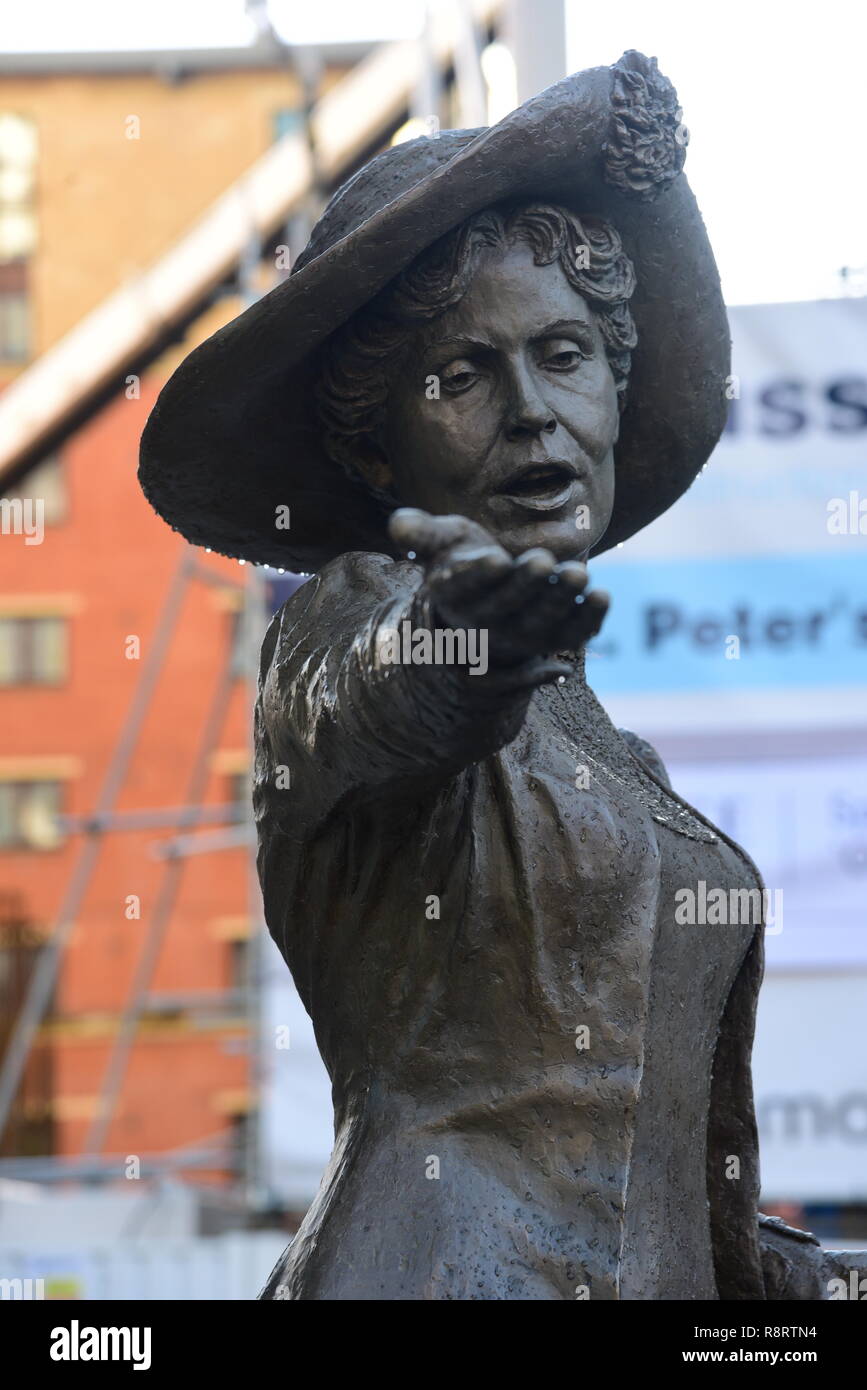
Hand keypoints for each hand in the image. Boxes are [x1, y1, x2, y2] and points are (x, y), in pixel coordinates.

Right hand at [388, 508, 608, 670]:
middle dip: (525, 585)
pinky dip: (589, 619)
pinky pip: (571, 633)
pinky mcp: (554, 637)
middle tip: (543, 560)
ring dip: (561, 601)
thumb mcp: (441, 540)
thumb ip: (421, 531)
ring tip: (578, 574)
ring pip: (541, 624)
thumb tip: (397, 524)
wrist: (491, 592)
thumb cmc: (463, 557)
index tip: (494, 558)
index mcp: (454, 595)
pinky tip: (603, 596)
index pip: (463, 587)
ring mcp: (521, 635)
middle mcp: (486, 622)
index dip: (479, 575)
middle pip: (506, 607)